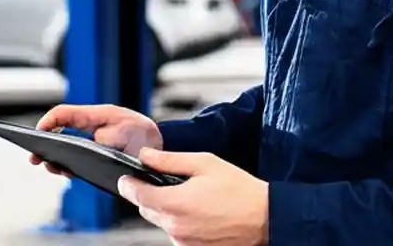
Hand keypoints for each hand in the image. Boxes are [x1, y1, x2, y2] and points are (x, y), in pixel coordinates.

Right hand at [29, 103, 161, 175]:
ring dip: (53, 157)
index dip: (48, 121)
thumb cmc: (142, 135)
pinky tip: (63, 171)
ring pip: (64, 148)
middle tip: (35, 158)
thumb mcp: (128, 132)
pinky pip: (74, 161)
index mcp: (95, 115)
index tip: (39, 132)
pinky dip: (65, 166)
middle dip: (44, 143)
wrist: (157, 146)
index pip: (63, 113)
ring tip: (49, 165)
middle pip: (58, 132)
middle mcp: (89, 128)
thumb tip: (95, 144)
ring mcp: (89, 142)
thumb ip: (110, 137)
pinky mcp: (93, 157)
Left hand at [119, 148, 268, 245]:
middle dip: (149, 194)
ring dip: (166, 209)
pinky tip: (199, 212)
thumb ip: (170, 161)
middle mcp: (174, 227)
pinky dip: (180, 222)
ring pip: (161, 222)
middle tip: (166, 182)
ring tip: (191, 197)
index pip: (135, 194)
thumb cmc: (240, 190)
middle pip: (146, 209)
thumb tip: (145, 156)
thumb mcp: (205, 164)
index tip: (127, 178)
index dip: (128, 184)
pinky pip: (176, 233)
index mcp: (174, 203)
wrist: (265, 218)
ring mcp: (183, 242)